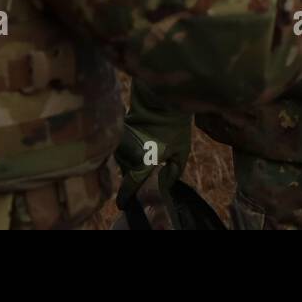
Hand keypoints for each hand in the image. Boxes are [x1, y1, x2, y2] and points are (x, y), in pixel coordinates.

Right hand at [114, 84, 190, 208]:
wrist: (159, 96)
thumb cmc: (173, 124)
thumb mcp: (181, 151)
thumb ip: (173, 173)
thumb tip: (163, 185)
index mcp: (142, 163)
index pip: (129, 187)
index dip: (125, 198)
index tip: (124, 205)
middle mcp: (127, 156)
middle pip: (127, 174)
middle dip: (135, 176)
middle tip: (148, 171)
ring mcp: (121, 144)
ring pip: (124, 161)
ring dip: (133, 162)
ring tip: (149, 151)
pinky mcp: (119, 134)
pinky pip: (123, 149)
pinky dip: (131, 151)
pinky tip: (144, 142)